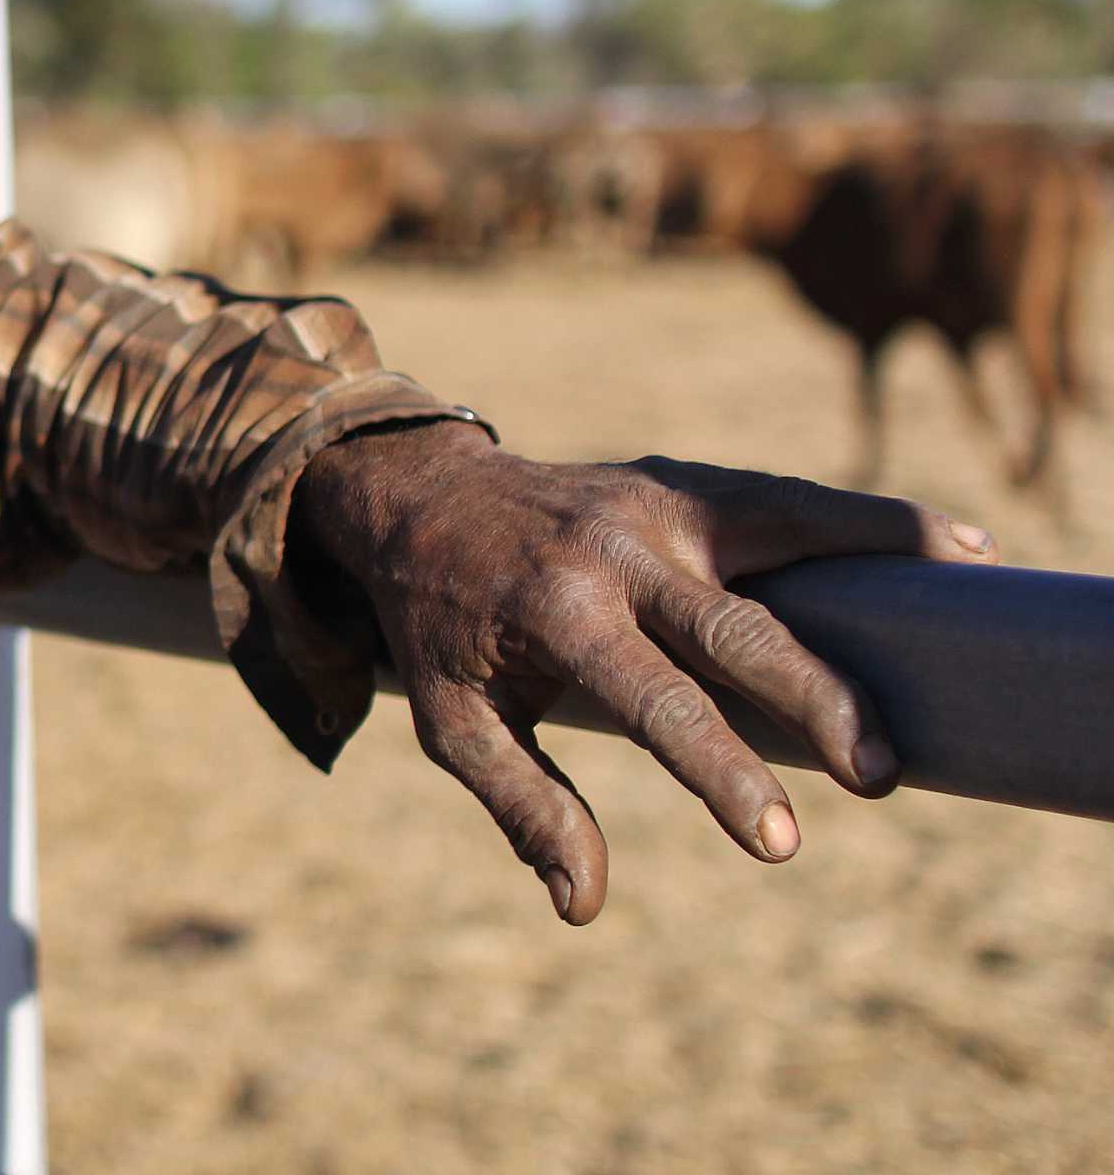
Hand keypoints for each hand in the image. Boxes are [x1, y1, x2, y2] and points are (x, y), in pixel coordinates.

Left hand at [291, 421, 999, 924]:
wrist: (423, 498)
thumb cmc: (443, 629)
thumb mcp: (454, 721)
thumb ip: (524, 805)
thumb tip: (584, 905)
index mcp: (553, 613)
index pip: (653, 701)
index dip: (719, 772)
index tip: (779, 840)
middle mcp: (613, 552)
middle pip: (734, 628)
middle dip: (814, 700)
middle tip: (878, 775)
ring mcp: (656, 506)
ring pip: (783, 531)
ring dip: (877, 571)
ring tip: (965, 609)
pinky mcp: (687, 483)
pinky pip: (789, 499)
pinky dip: (871, 520)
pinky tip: (953, 548)